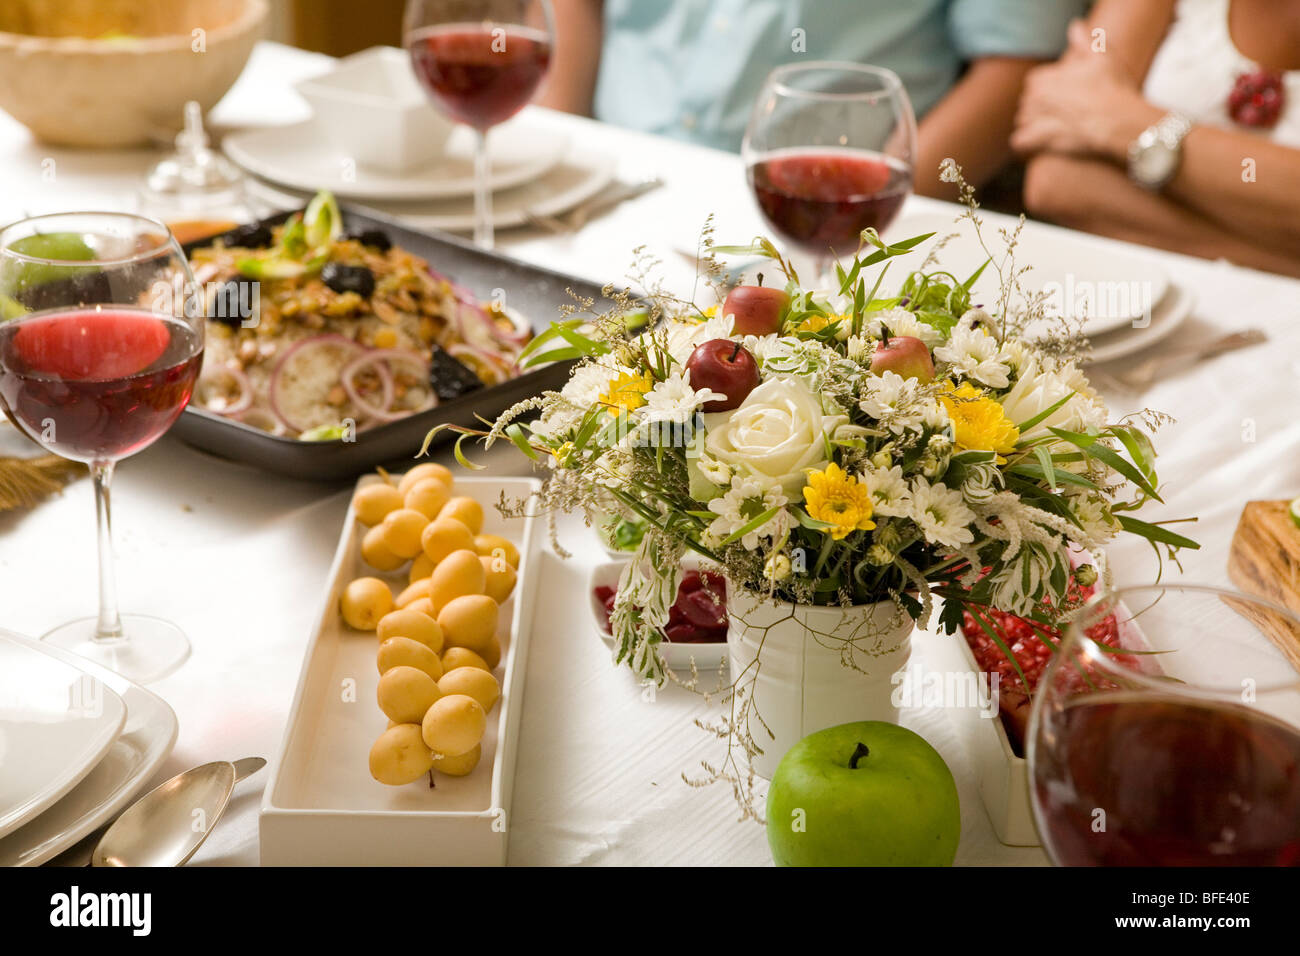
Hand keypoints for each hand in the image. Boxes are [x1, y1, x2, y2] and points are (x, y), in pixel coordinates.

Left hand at [1011, 20, 1159, 159]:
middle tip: (1057, 110)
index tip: (1057, 90)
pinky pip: (1020, 140)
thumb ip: (1084, 41)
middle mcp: (1037, 97)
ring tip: (1048, 125)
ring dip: (1031, 122)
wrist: (1116, 119)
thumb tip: (1075, 27)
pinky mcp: (1040, 139)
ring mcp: (1036, 118)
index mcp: (1047, 77)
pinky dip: (1025, 142)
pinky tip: (1035, 142)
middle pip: (1027, 100)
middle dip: (1038, 104)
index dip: (1045, 85)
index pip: (1034, 80)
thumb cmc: (1112, 87)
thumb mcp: (1102, 56)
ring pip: (1022, 119)